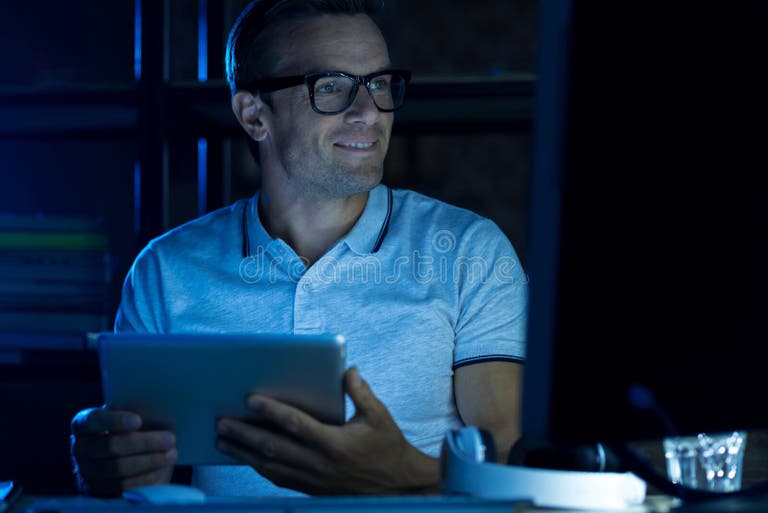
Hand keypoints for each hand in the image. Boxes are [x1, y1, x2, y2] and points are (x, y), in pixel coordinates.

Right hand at [70, 407, 177, 496]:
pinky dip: (145, 477)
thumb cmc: (127, 429)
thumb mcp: (127, 417)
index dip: (115, 420)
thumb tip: (158, 408)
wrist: (116, 458)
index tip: (138, 420)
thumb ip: (136, 410)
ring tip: (172, 454)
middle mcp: (80, 447)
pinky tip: (161, 469)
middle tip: (171, 438)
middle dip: (145, 442)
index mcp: (84, 423)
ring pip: (119, 467)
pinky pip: (123, 485)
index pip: (95, 419)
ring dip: (150, 460)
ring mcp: (87, 471)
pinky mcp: (99, 489)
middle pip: (112, 446)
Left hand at [215, 367, 438, 494]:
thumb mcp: (379, 416)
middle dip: (244, 435)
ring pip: (270, 467)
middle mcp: (319, 464)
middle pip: (273, 448)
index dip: (271, 411)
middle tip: (221, 422)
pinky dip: (259, 467)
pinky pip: (279, 478)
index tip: (250, 399)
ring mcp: (313, 480)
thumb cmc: (389, 448)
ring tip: (223, 441)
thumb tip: (347, 370)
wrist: (399, 487)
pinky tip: (246, 458)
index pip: (295, 425)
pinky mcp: (312, 489)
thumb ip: (360, 392)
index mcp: (334, 443)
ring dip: (244, 453)